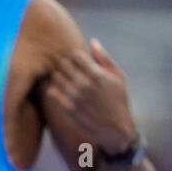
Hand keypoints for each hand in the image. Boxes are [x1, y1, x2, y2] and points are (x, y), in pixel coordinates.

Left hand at [44, 38, 136, 154]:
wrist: (116, 129)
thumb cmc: (119, 100)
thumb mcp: (119, 77)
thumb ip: (104, 58)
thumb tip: (93, 41)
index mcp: (97, 75)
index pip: (75, 55)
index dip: (75, 56)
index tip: (77, 61)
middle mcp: (85, 85)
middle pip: (63, 64)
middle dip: (65, 64)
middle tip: (68, 69)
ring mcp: (75, 97)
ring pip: (56, 77)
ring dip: (58, 75)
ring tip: (64, 79)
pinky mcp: (68, 109)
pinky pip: (52, 92)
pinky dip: (53, 88)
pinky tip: (60, 90)